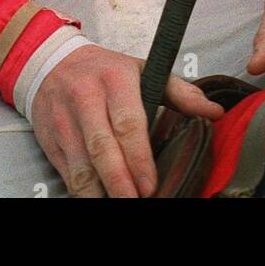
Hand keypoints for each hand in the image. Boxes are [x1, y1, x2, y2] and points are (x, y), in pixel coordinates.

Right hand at [30, 44, 224, 197]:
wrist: (52, 61)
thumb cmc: (105, 70)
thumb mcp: (143, 70)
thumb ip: (180, 92)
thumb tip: (214, 112)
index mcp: (114, 79)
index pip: (127, 122)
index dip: (139, 158)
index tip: (151, 185)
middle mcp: (86, 98)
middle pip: (102, 148)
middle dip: (120, 182)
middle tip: (135, 201)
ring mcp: (64, 119)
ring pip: (81, 166)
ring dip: (99, 193)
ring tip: (115, 204)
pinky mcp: (50, 138)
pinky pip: (67, 173)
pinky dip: (83, 191)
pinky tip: (98, 197)